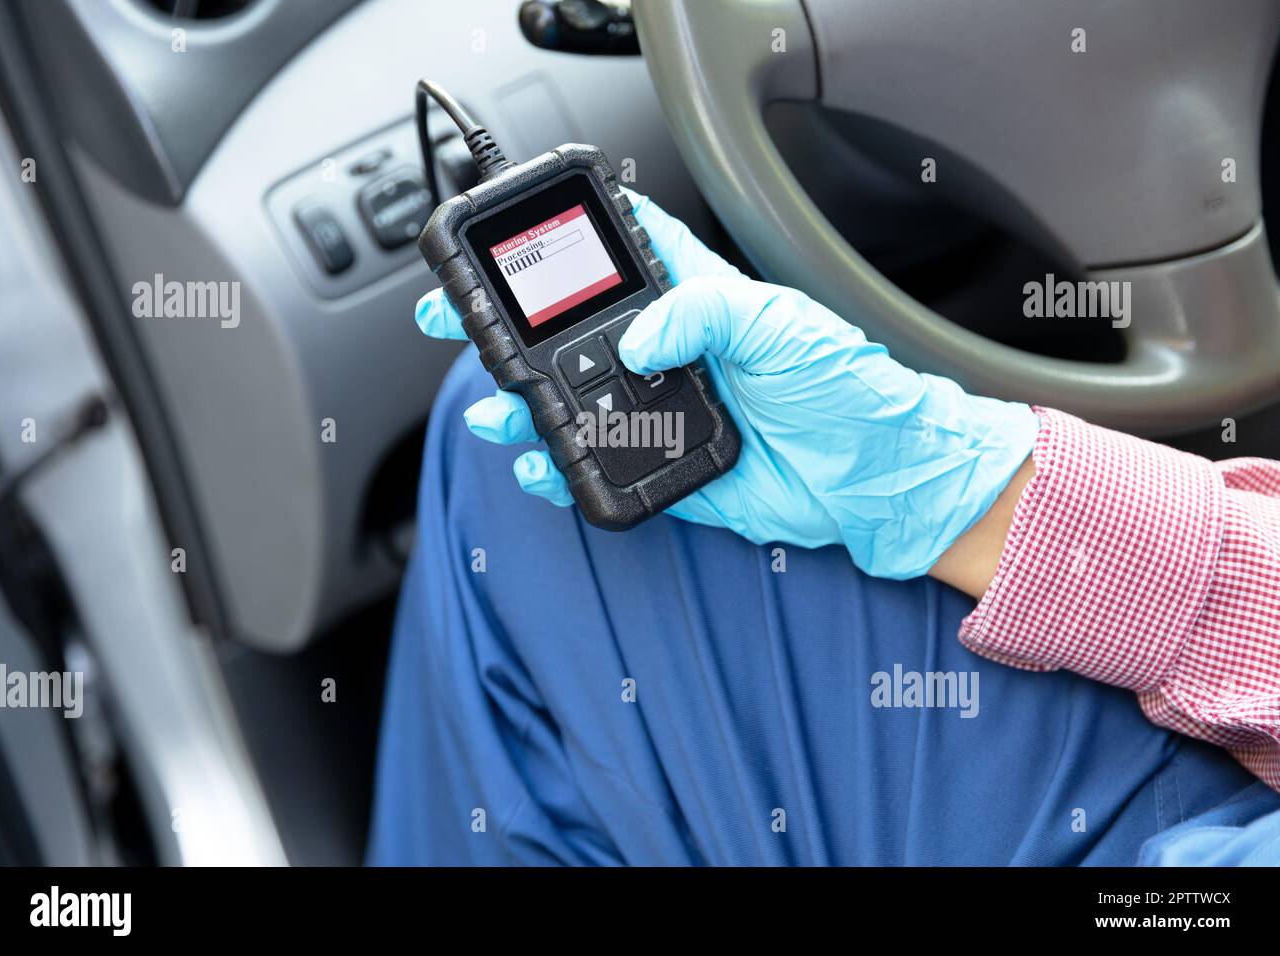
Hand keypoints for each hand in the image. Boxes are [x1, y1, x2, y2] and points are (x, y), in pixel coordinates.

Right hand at [415, 189, 1038, 578]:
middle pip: (570, 333)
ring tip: (492, 403)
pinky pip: (599, 466)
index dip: (562, 243)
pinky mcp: (666, 466)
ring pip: (572, 402)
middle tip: (455, 318)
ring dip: (521, 401)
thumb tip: (636, 338)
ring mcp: (662, 410)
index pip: (618, 256)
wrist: (876, 475)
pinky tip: (537, 461)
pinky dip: (560, 467)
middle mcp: (668, 353)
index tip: (510, 240)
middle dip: (509, 325)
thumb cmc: (845, 386)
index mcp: (693, 302)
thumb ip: (703, 314)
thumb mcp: (779, 323)